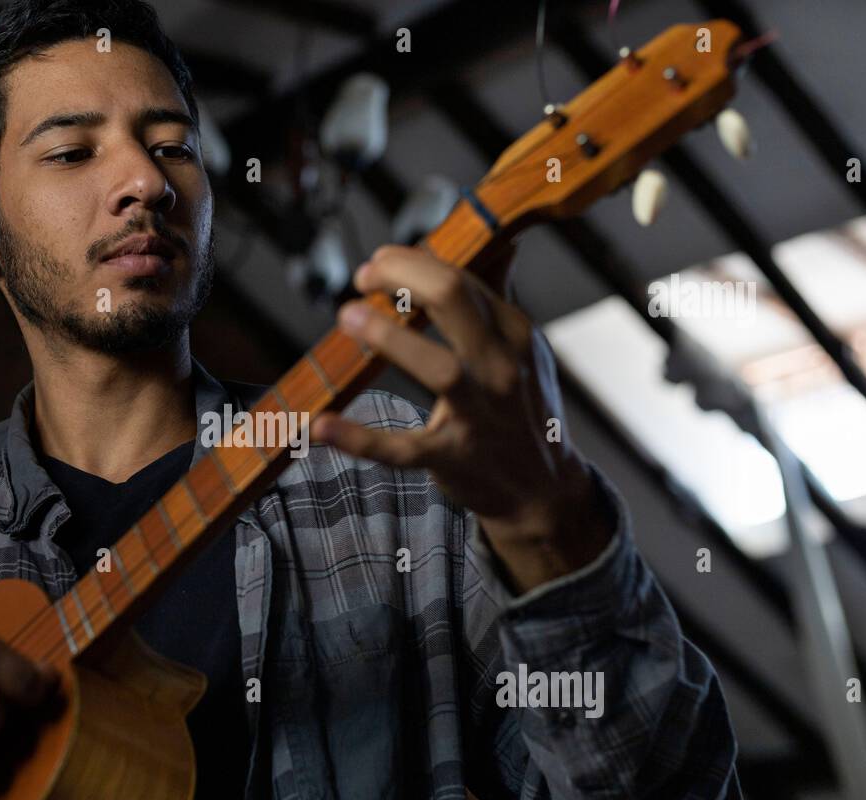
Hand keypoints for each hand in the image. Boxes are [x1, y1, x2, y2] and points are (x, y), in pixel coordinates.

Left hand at [310, 244, 612, 591]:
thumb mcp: (521, 350)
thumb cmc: (522, 410)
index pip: (460, 277)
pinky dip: (359, 438)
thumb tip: (496, 241)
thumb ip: (496, 298)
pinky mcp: (452, 459)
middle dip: (399, 276)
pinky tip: (321, 424)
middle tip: (362, 276)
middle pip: (452, 299)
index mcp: (514, 333)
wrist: (543, 491)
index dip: (411, 262)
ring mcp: (479, 415)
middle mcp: (502, 368)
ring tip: (346, 316)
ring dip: (387, 337)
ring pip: (438, 368)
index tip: (378, 264)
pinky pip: (402, 449)